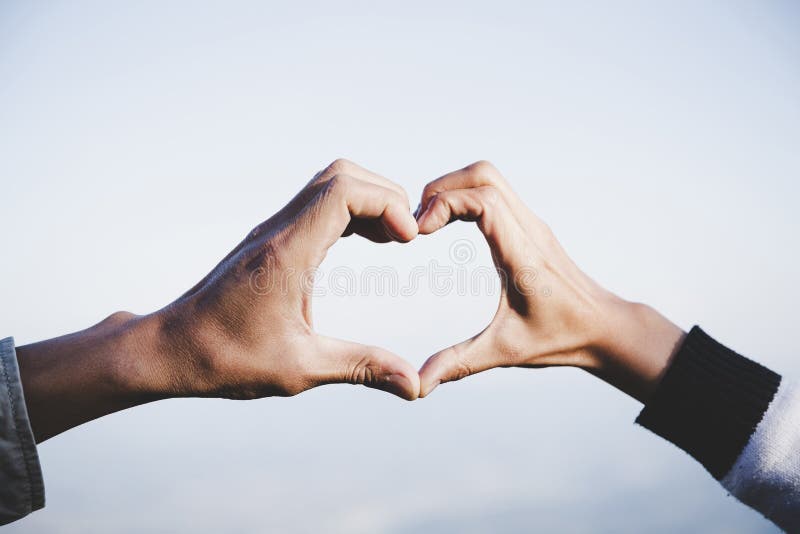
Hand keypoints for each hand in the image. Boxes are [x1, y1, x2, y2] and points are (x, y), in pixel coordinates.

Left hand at [151, 159, 420, 399]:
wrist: (171, 348)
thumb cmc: (226, 358)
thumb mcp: (300, 369)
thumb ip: (361, 368)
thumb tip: (414, 386)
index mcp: (287, 254)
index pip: (343, 191)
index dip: (386, 204)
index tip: (407, 241)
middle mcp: (279, 231)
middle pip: (340, 175)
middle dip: (384, 196)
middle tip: (406, 237)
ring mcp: (272, 230)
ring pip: (328, 184)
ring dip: (367, 201)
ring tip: (393, 239)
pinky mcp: (270, 238)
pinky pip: (317, 204)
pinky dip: (349, 211)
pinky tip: (365, 242)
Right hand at [414, 161, 684, 400]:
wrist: (605, 328)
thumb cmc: (561, 338)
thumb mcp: (505, 352)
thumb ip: (459, 364)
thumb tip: (418, 385)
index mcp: (523, 255)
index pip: (484, 201)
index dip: (445, 204)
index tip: (419, 232)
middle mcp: (528, 230)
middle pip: (483, 174)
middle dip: (442, 188)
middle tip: (418, 223)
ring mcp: (531, 224)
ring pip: (489, 176)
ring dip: (453, 188)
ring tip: (428, 222)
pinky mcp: (529, 226)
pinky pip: (494, 192)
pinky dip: (466, 195)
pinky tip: (449, 224)